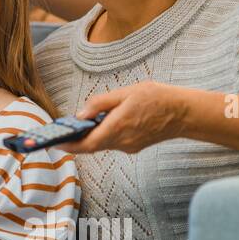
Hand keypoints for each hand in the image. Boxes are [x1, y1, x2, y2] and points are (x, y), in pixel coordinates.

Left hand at [60, 81, 191, 154]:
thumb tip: (80, 114)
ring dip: (89, 137)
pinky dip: (103, 135)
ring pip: (102, 144)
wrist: (184, 112)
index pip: (86, 144)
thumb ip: (100, 104)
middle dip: (75, 141)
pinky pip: (113, 142)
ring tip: (76, 127)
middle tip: (60, 134)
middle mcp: (122, 142)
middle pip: (91, 146)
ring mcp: (129, 146)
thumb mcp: (125, 93)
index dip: (68, 145)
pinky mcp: (135, 146)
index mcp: (117, 127)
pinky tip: (100, 125)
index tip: (54, 143)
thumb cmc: (155, 98)